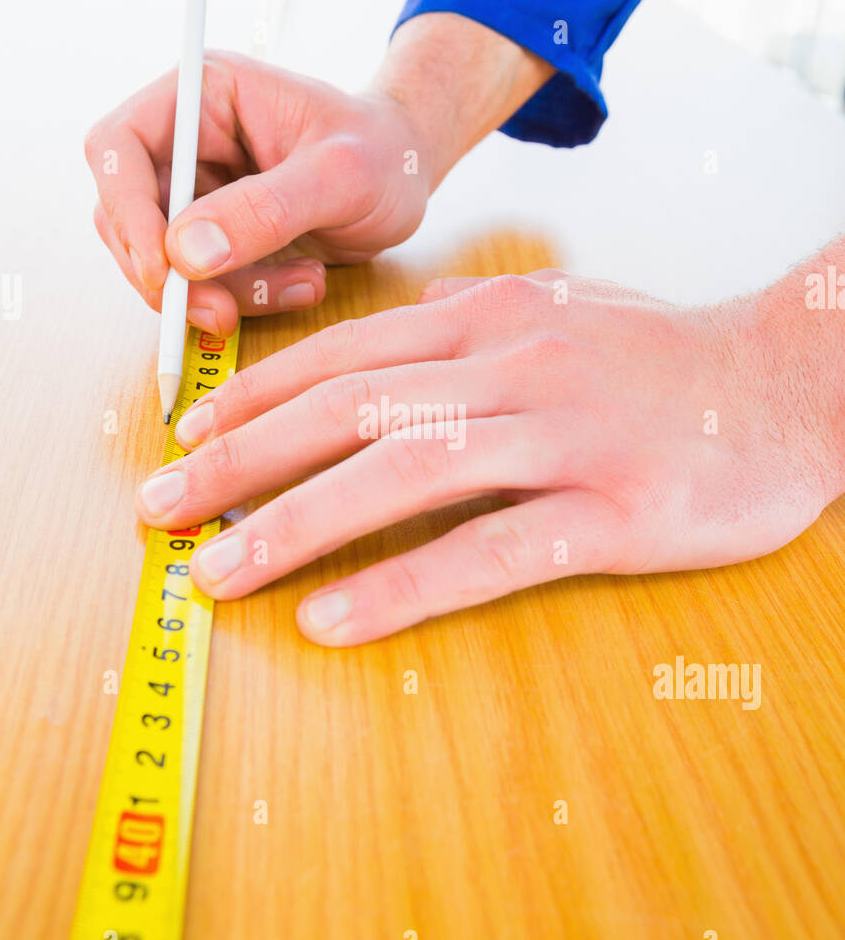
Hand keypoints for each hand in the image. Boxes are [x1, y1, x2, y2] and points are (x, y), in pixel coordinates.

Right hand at [85, 16, 553, 334]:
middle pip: (127, 218)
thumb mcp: (341, 176)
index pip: (118, 147)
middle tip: (220, 313)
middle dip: (171, 277)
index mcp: (203, 96)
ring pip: (162, 263)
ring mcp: (197, 194)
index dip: (126, 212)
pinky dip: (247, 300)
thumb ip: (266, 210)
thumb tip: (185, 253)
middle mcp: (186, 143)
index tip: (163, 271)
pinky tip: (304, 283)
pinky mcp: (216, 239)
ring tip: (300, 283)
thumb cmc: (383, 155)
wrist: (408, 179)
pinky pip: (204, 286)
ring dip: (220, 294)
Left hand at [133, 266, 843, 644]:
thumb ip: (466, 342)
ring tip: (217, 573)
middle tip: (157, 510)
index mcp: (492, 317)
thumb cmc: (664, 360)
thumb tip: (369, 386)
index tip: (188, 438)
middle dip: (238, 462)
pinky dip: (401, 587)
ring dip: (294, 526)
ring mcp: (563, 437)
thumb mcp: (557, 317)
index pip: (346, 353)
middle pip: (348, 410)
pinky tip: (332, 621)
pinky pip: (487, 553)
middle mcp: (514, 366)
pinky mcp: (611, 513)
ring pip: (402, 475)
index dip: (255, 397)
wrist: (793, 380)